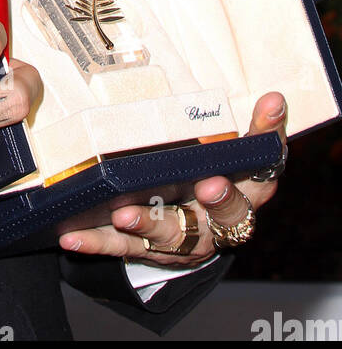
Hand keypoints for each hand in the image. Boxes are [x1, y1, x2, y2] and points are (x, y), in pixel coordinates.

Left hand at [57, 92, 286, 266]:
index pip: (258, 183)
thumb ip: (260, 128)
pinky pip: (121, 248)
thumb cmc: (221, 177)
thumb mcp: (241, 152)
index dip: (245, 177)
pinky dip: (96, 242)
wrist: (199, 228)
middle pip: (222, 218)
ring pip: (170, 236)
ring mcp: (185, 241)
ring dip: (147, 224)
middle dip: (210, 204)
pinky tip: (73, 235)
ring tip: (124, 214)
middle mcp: (219, 223)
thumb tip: (276, 97)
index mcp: (247, 193)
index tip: (222, 173)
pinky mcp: (148, 251)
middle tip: (201, 187)